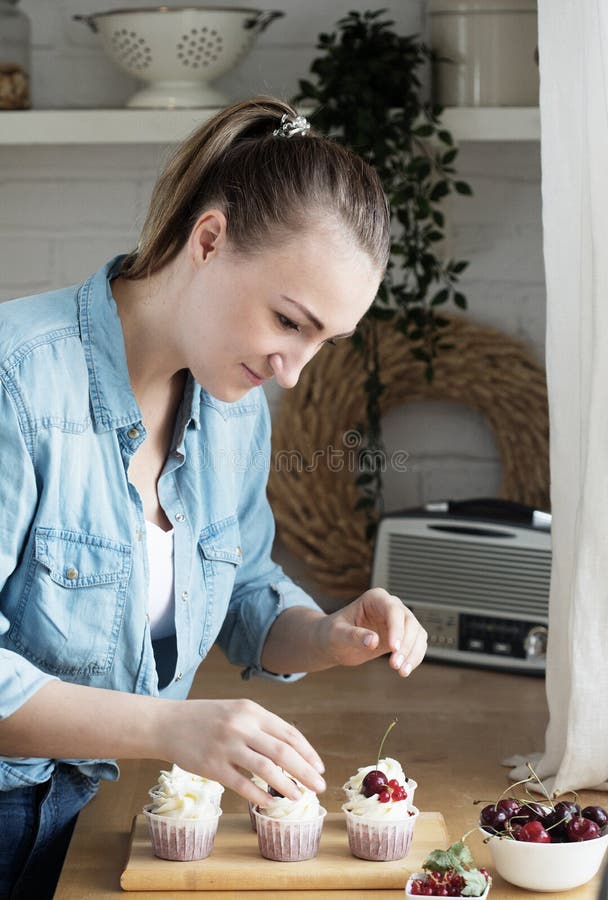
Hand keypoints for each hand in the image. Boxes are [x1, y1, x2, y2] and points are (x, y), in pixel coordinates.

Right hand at [161, 698, 325, 805]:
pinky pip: (242, 784)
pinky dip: (260, 795)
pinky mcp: (212, 766)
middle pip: (283, 751)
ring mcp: (226, 746)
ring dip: (287, 785)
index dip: (308, 752)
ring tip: (299, 797)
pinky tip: (271, 803)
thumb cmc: (206, 719)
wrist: (167, 723)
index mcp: (251, 710)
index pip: (289, 733)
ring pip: (266, 769)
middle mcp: (241, 726)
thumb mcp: (236, 712)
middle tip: (319, 787)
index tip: (320, 768)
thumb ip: (261, 727)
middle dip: (306, 771)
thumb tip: (291, 752)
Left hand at [320, 587, 426, 675]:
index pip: (393, 610)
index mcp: (375, 599)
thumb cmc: (331, 633)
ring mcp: (398, 622)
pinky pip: (416, 645)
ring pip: (417, 634)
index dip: (396, 629)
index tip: (394, 648)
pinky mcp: (402, 637)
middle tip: (395, 665)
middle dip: (406, 645)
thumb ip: (353, 635)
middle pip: (409, 622)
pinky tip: (405, 670)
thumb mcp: (337, 634)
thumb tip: (373, 640)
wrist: (333, 643)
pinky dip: (414, 658)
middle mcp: (390, 607)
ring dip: (413, 654)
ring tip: (401, 671)